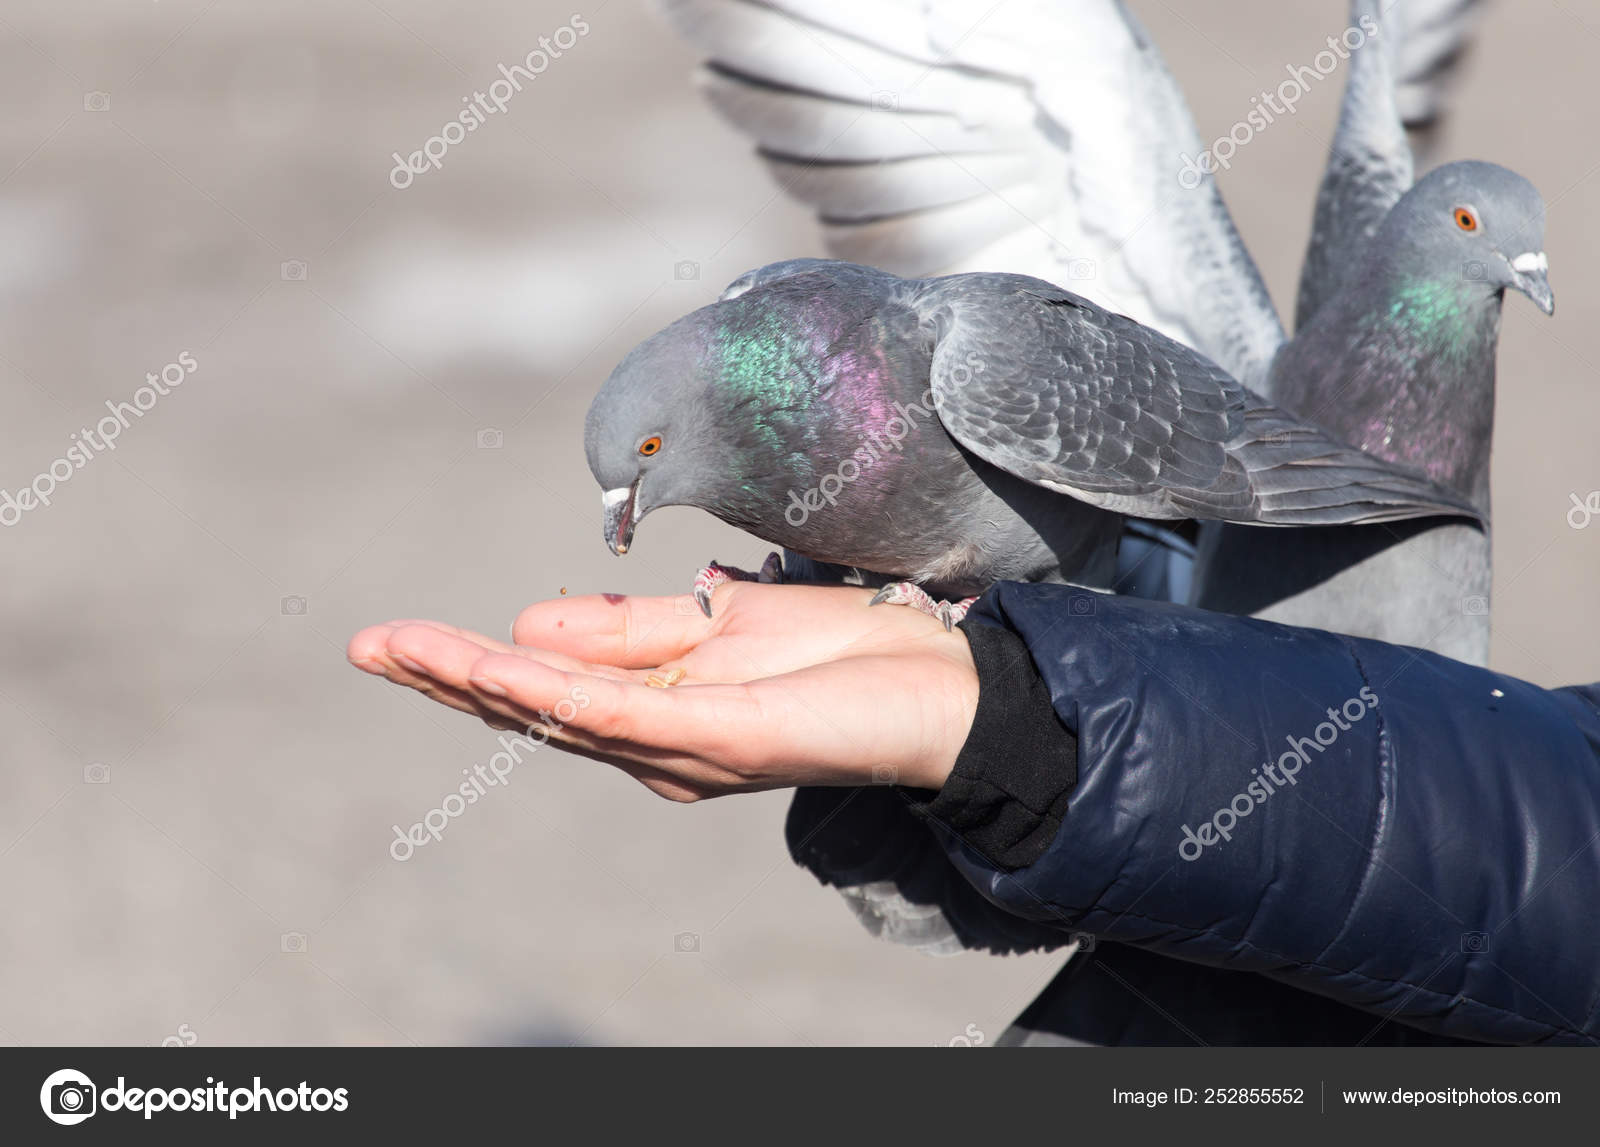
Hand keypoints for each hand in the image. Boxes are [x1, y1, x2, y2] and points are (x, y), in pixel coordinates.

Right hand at [347, 582, 978, 800]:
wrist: (935, 682)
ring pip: (558, 713)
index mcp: (651, 716)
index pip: (541, 689)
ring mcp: (683, 748)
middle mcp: (654, 746)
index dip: (464, 665)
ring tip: (401, 647)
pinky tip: (497, 661)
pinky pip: (620, 714)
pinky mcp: (720, 737)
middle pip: (532, 709)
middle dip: (446, 676)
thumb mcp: (715, 623)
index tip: (391, 637)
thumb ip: (624, 631)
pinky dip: (553, 687)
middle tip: (366, 644)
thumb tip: (520, 622)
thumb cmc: (837, 653)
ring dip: (475, 679)